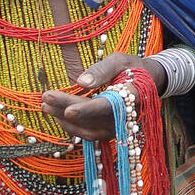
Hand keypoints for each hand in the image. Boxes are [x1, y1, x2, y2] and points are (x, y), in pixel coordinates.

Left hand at [40, 53, 166, 141]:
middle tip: (46, 98)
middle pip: (92, 119)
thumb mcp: (120, 60)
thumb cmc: (133, 68)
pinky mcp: (110, 131)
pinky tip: (58, 114)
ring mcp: (118, 127)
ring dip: (65, 121)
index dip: (87, 110)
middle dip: (66, 110)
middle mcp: (126, 118)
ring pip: (88, 130)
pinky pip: (88, 134)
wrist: (149, 82)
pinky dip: (72, 126)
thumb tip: (81, 81)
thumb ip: (102, 70)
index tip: (68, 110)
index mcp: (132, 97)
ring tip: (46, 105)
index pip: (106, 106)